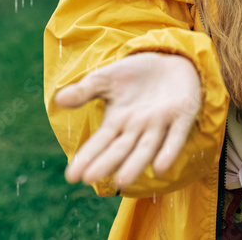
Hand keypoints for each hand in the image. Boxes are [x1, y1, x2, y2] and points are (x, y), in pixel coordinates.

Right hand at [54, 51, 200, 189]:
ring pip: (147, 147)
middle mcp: (138, 127)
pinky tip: (161, 168)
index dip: (87, 157)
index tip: (71, 176)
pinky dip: (169, 151)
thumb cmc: (136, 74)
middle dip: (107, 163)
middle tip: (90, 178)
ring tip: (122, 182)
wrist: (171, 58)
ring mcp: (161, 123)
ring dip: (136, 165)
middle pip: (122, 148)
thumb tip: (58, 100)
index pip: (100, 142)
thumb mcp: (107, 78)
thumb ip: (85, 90)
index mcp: (119, 120)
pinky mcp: (183, 115)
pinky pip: (176, 136)